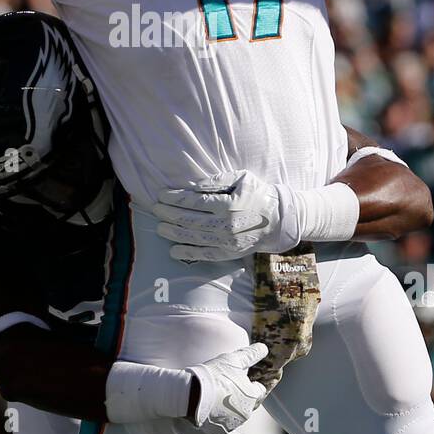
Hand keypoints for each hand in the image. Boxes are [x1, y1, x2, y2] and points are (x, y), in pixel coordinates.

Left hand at [153, 171, 296, 262]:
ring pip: (194, 238)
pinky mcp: (229, 253)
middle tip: (154, 209)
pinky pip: (205, 255)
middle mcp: (226, 224)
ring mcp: (227, 241)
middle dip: (168, 214)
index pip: (194, 201)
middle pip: (190, 220)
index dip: (174, 198)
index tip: (161, 194)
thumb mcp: (241, 178)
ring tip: (159, 228)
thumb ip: (217, 181)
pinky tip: (173, 251)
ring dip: (173, 233)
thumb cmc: (257, 193)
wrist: (279, 219)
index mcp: (228, 204)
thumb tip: (194, 186)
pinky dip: (188, 253)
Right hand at [188, 342, 268, 433]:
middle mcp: (247, 412)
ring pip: (240, 417)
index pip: (259, 389)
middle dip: (243, 397)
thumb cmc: (213, 374)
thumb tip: (265, 348)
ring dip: (235, 410)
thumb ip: (251, 354)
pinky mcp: (222, 433)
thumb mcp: (233, 359)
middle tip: (230, 388)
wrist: (190, 393)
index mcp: (252, 395)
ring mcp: (235, 424)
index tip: (243, 378)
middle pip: (250, 404)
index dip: (252, 383)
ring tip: (222, 401)